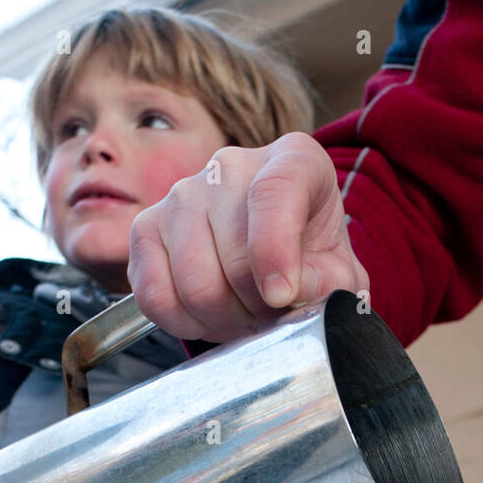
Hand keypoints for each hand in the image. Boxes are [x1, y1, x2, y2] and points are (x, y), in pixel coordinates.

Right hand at [127, 132, 370, 342]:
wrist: (269, 255)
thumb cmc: (308, 258)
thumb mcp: (338, 272)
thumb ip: (327, 282)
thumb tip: (290, 291)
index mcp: (293, 160)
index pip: (275, 193)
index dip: (275, 252)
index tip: (281, 296)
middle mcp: (230, 167)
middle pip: (234, 259)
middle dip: (256, 307)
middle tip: (270, 313)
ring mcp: (181, 194)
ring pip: (195, 285)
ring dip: (224, 318)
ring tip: (243, 312)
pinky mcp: (145, 228)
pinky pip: (154, 294)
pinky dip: (184, 322)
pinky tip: (207, 315)